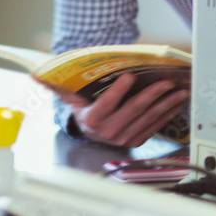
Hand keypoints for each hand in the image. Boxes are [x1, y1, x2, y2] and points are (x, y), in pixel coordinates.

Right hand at [55, 73, 189, 146]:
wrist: (94, 132)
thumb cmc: (86, 110)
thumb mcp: (72, 98)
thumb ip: (58, 86)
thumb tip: (36, 76)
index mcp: (93, 119)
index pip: (106, 105)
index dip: (118, 91)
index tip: (130, 76)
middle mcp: (109, 131)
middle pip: (133, 111)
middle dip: (152, 95)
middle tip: (166, 81)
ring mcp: (125, 137)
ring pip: (149, 118)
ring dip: (166, 103)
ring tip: (179, 89)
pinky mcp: (138, 139)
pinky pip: (156, 126)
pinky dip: (168, 113)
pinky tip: (177, 101)